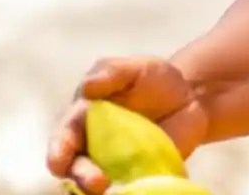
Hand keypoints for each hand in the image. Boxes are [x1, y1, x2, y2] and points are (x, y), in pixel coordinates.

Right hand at [46, 57, 209, 193]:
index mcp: (82, 120)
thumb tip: (87, 87)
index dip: (58, 152)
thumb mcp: (135, 67)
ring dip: (98, 193)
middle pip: (75, 171)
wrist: (190, 98)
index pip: (62, 140)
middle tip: (98, 182)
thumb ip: (110, 73)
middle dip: (81, 178)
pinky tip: (134, 192)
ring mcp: (115, 167)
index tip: (60, 162)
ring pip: (95, 189)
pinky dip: (128, 194)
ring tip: (114, 192)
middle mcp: (92, 149)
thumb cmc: (154, 79)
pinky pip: (128, 192)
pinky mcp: (138, 179)